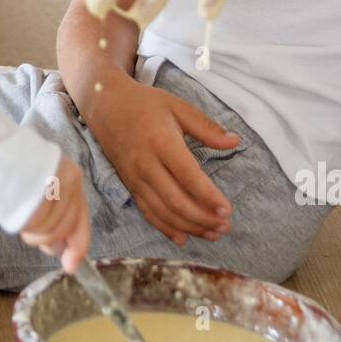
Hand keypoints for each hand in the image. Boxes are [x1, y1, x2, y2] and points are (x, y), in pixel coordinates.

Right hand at [21, 155, 89, 273]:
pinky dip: (27, 227)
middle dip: (49, 239)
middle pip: (65, 228)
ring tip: (20, 215)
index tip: (71, 266)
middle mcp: (69, 180)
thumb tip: (67, 257)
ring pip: (50, 230)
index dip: (78, 245)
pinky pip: (37, 225)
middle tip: (33, 235)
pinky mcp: (39, 194)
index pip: (82, 218)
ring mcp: (55, 187)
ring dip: (34, 232)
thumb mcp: (42, 190)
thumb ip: (57, 217)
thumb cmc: (14, 173)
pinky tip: (17, 213)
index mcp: (72, 176)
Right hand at [87, 74, 240, 245]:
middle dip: (202, 218)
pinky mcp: (130, 185)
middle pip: (176, 200)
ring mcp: (135, 178)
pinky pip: (147, 212)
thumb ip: (206, 127)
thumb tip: (235, 141)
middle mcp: (146, 164)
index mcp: (161, 142)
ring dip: (188, 227)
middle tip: (225, 227)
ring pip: (162, 211)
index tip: (227, 210)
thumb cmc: (145, 104)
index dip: (208, 196)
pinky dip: (165, 228)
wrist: (105, 105)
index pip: (188, 176)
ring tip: (212, 234)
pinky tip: (183, 238)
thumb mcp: (178, 106)